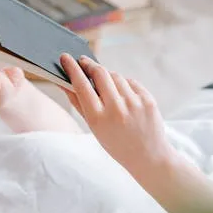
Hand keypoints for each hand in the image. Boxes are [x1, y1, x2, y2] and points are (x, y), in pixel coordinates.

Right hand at [59, 53, 172, 170]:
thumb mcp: (93, 128)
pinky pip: (131, 82)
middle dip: (90, 65)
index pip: (81, 85)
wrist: (147, 156)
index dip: (72, 68)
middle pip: (100, 73)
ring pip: (116, 76)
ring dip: (108, 77)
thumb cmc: (115, 143)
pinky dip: (124, 85)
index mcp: (98, 118)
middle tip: (83, 61)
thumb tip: (64, 82)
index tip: (65, 57)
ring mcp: (134, 103)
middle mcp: (116, 108)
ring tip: (106, 87)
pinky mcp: (148, 99)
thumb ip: (79, 104)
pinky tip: (123, 97)